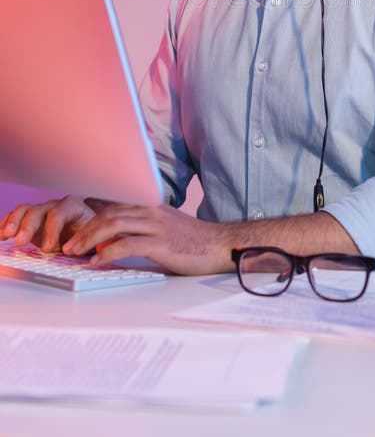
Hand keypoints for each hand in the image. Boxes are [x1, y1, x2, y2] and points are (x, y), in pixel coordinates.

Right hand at [0, 196, 96, 251]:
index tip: (47, 248)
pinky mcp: (31, 220)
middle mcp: (55, 206)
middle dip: (28, 226)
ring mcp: (41, 211)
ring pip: (24, 210)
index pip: (59, 214)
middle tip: (20, 242)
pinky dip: (6, 224)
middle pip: (38, 210)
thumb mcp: (90, 237)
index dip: (51, 231)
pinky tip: (1, 234)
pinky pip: (16, 217)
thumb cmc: (89, 233)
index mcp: (73, 207)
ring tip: (5, 235)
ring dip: (13, 222)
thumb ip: (82, 242)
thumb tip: (72, 251)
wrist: (87, 230)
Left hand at [62, 204, 230, 274]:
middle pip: (108, 211)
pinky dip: (108, 252)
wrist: (219, 245)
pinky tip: (98, 261)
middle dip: (84, 227)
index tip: (74, 221)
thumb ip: (142, 226)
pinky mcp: (160, 243)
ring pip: (113, 224)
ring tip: (76, 252)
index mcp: (150, 205)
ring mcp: (156, 225)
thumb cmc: (193, 240)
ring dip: (89, 238)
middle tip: (69, 244)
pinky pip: (127, 244)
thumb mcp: (165, 225)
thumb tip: (117, 236)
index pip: (114, 200)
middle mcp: (150, 210)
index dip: (91, 209)